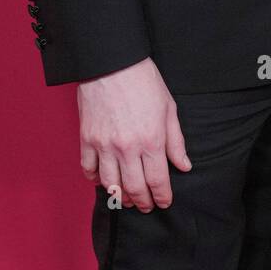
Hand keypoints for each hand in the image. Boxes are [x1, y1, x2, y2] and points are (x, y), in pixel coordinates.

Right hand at [78, 57, 191, 210]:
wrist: (112, 63)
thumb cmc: (144, 81)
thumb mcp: (169, 108)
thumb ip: (176, 141)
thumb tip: (184, 165)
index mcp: (152, 140)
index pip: (158, 181)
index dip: (162, 196)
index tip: (164, 202)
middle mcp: (128, 148)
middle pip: (134, 188)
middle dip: (142, 202)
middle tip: (146, 206)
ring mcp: (104, 146)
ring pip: (111, 185)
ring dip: (120, 196)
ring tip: (126, 199)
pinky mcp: (87, 140)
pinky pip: (88, 169)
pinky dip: (96, 180)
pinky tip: (103, 181)